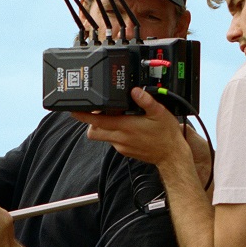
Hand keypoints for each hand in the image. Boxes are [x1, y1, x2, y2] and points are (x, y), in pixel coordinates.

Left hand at [77, 87, 196, 175]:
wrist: (171, 155)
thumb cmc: (166, 135)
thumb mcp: (160, 113)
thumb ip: (146, 100)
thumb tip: (135, 91)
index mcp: (125, 127)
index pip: (97, 122)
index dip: (83, 116)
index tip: (74, 111)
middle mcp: (120, 138)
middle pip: (94, 131)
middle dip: (91, 122)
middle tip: (99, 111)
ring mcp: (121, 146)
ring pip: (103, 136)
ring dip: (104, 126)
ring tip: (116, 117)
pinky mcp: (124, 151)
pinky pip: (113, 141)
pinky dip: (114, 133)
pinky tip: (126, 127)